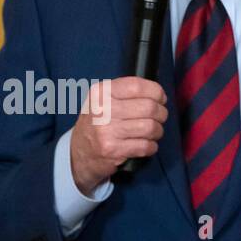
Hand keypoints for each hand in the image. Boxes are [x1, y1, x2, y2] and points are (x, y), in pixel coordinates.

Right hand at [68, 77, 166, 195]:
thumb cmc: (96, 125)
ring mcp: (106, 131)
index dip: (155, 92)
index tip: (160, 98)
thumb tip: (157, 93)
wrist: (79, 154)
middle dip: (161, 113)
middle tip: (160, 117)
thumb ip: (124, 93)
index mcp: (101, 93)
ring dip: (157, 131)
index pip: (137, 86)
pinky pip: (145, 146)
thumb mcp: (101, 101)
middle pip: (148, 107)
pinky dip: (151, 146)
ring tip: (153, 132)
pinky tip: (146, 145)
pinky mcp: (113, 150)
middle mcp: (102, 110)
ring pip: (150, 127)